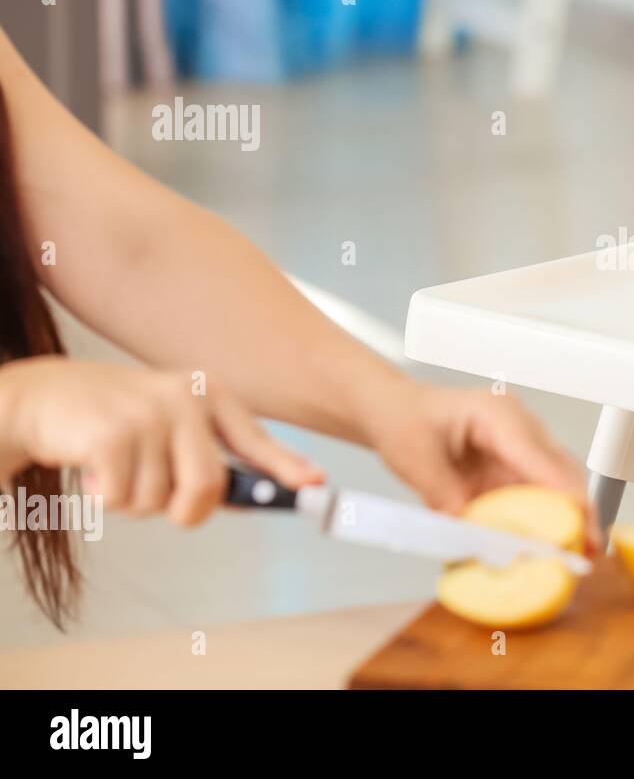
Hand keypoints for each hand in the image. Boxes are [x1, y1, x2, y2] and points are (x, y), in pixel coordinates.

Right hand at [0, 357, 321, 524]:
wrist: (45, 399)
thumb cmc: (117, 420)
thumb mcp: (172, 429)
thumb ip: (212, 458)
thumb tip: (262, 495)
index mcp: (209, 395)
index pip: (255, 440)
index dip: (286, 467)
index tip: (315, 485)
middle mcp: (186, 398)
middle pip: (209, 487)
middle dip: (184, 511)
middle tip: (162, 503)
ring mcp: (149, 412)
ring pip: (160, 500)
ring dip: (135, 502)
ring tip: (118, 469)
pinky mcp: (112, 433)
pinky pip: (123, 499)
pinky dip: (106, 499)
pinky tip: (94, 469)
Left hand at [363, 382, 600, 550]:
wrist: (397, 412)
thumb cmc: (405, 422)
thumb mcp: (417, 461)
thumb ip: (446, 498)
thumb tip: (474, 536)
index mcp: (497, 414)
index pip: (541, 457)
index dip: (564, 494)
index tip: (581, 526)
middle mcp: (520, 426)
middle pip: (563, 470)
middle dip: (580, 511)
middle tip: (588, 550)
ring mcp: (523, 445)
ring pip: (560, 482)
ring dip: (568, 518)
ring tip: (578, 553)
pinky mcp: (517, 464)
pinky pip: (540, 492)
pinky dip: (547, 518)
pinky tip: (550, 544)